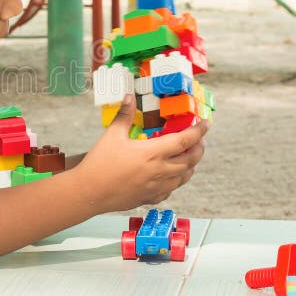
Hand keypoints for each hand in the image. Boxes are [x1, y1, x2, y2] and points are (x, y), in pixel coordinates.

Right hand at [73, 93, 208, 212]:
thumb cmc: (99, 163)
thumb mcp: (112, 135)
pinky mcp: (150, 198)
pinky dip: (175, 181)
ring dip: (190, 166)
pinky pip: (171, 190)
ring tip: (188, 157)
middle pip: (191, 160)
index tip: (206, 124)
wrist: (89, 192)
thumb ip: (124, 115)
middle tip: (199, 140)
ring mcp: (156, 187)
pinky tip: (169, 176)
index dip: (199, 131)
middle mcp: (159, 171)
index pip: (185, 140)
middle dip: (199, 149)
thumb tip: (129, 97)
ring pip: (184, 177)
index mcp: (152, 153)